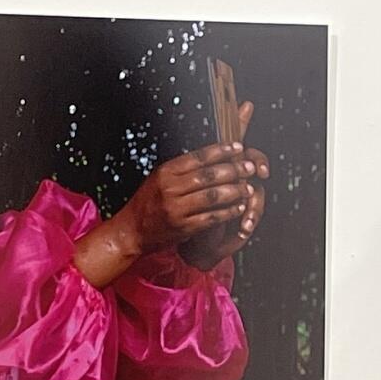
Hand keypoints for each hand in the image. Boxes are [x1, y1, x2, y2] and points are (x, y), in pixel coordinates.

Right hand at [124, 138, 269, 266]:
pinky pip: (211, 217)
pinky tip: (238, 208)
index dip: (221, 151)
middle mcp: (170, 188)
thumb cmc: (147, 203)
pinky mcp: (182, 227)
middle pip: (208, 175)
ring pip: (212, 196)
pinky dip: (227, 212)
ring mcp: (176, 208)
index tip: (238, 148)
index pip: (198, 157)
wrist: (130, 231)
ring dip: (234, 191)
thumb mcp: (159, 179)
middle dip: (233, 170)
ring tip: (248, 187)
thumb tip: (210, 155)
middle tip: (250, 167)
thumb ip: (181, 169)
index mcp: (165, 171)